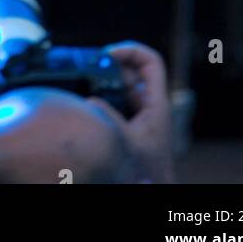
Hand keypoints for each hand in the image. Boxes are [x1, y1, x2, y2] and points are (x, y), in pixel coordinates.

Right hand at [88, 41, 174, 182]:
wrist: (152, 191)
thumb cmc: (146, 172)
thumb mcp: (125, 140)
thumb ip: (107, 117)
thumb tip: (89, 100)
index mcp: (157, 105)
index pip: (152, 62)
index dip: (131, 51)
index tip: (108, 55)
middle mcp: (151, 107)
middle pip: (134, 72)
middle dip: (113, 65)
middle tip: (90, 66)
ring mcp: (141, 117)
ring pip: (124, 88)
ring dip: (106, 81)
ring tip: (85, 80)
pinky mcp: (131, 128)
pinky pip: (117, 103)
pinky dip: (104, 97)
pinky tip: (87, 102)